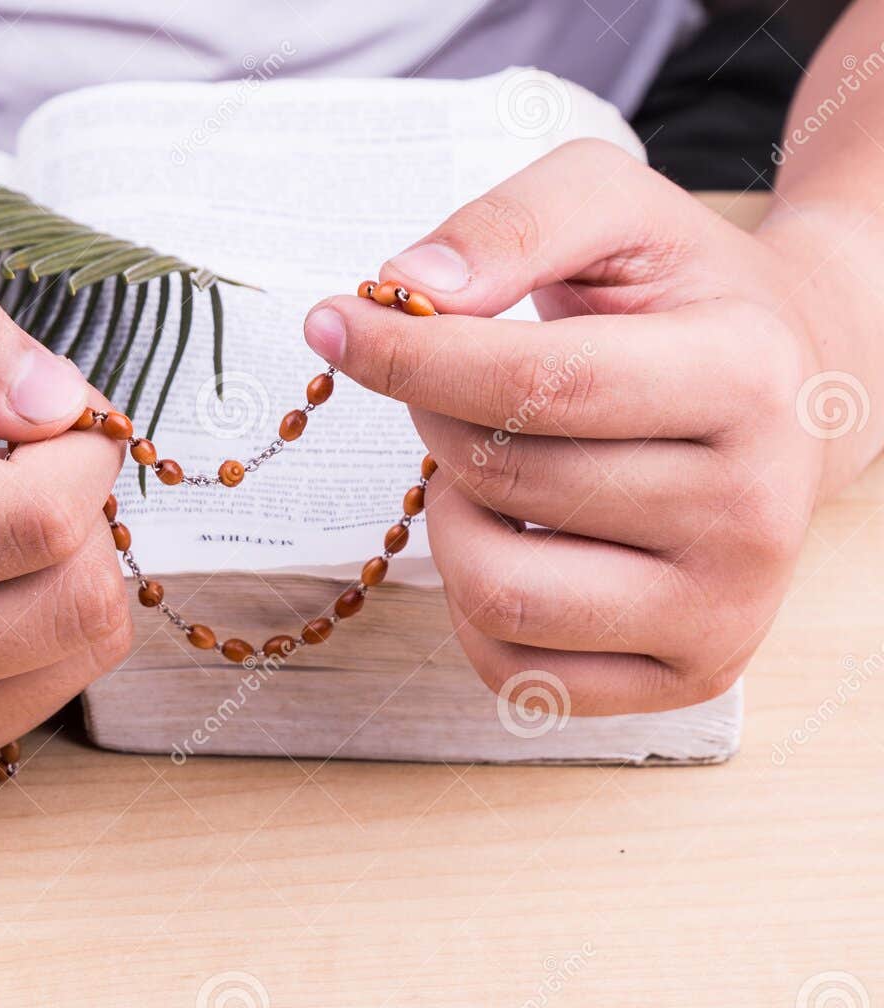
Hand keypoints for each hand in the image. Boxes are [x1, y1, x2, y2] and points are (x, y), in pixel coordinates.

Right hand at [0, 264, 131, 785]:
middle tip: (10, 455)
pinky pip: (51, 689)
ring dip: (66, 563)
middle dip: (82, 506)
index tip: (46, 403)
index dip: (79, 445)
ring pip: (80, 652)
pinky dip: (42, 614)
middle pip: (73, 600)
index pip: (34, 521)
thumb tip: (66, 402)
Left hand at [302, 139, 832, 714]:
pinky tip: (515, 540)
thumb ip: (515, 223)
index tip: (335, 325)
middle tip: (458, 388)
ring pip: (495, 590)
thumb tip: (408, 287)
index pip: (537, 385)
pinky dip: (473, 603)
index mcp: (747, 378)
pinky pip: (511, 666)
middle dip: (439, 420)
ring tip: (494, 466)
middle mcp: (752, 512)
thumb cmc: (682, 299)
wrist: (791, 395)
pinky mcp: (686, 677)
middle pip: (503, 480)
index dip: (411, 355)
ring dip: (453, 519)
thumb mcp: (615, 209)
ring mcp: (722, 611)